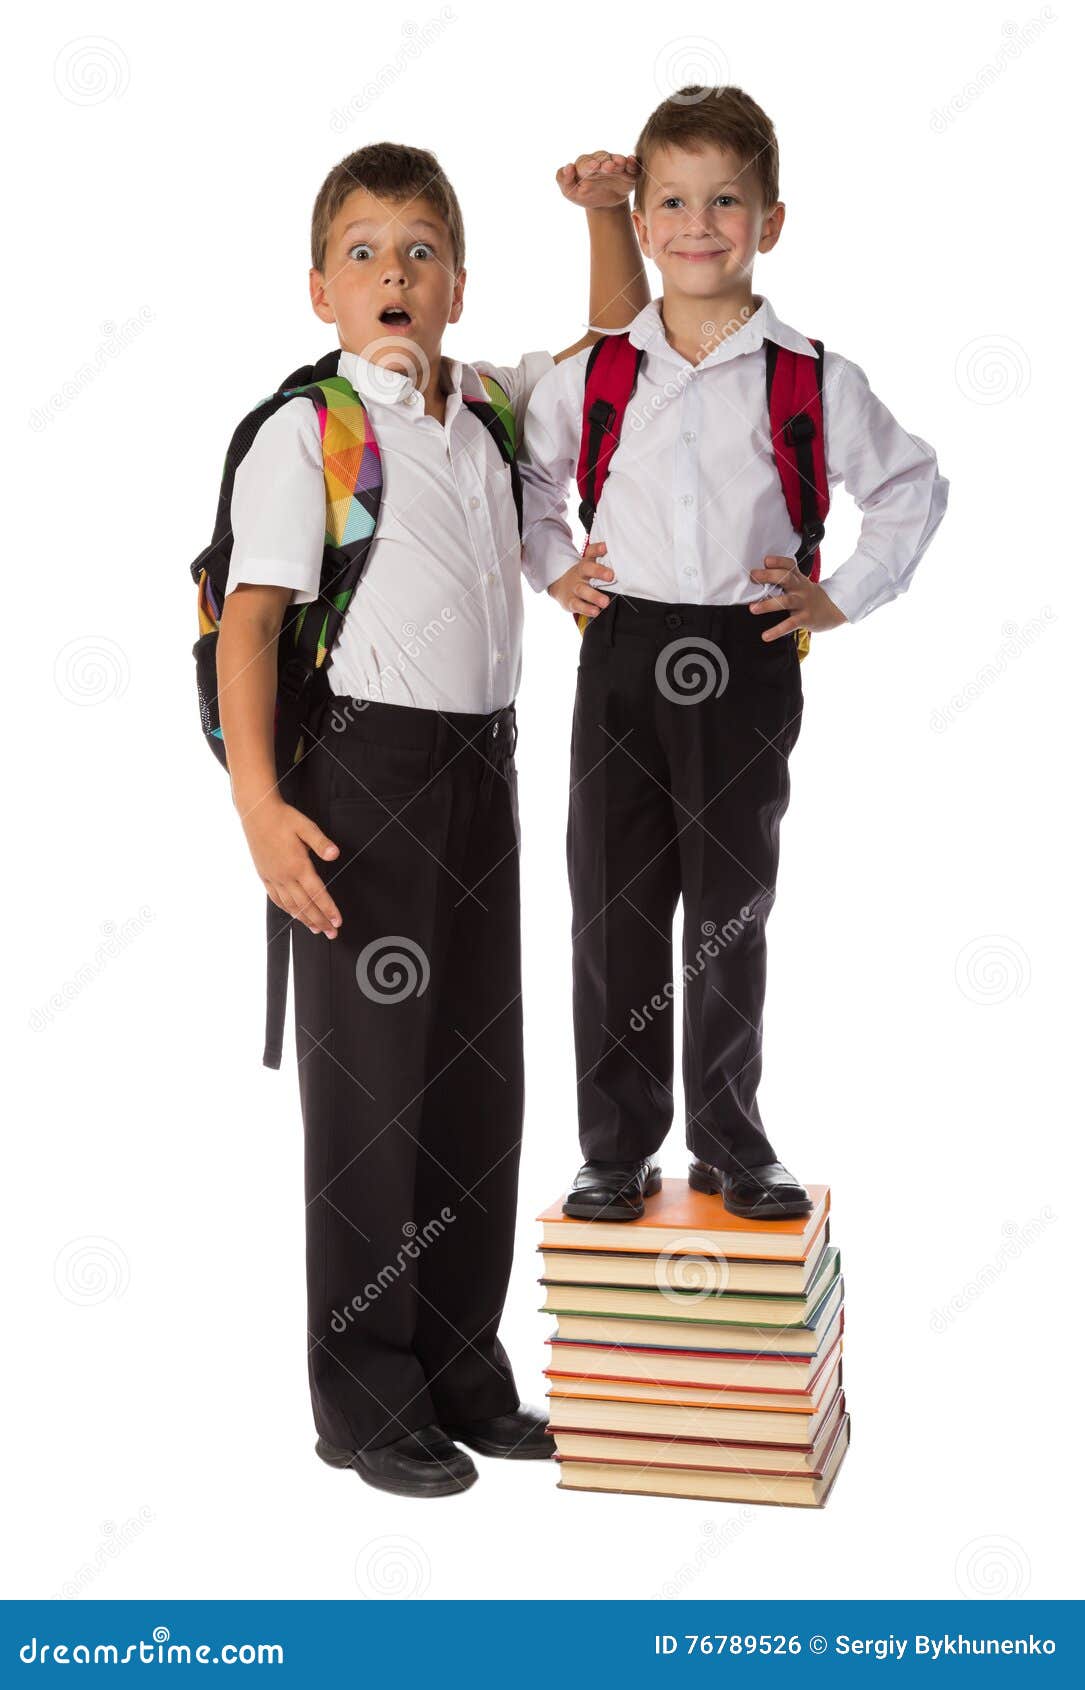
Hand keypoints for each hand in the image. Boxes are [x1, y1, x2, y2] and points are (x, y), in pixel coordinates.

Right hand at [241, 796, 341, 937]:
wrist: (256, 813)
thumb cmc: (282, 818)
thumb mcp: (306, 826)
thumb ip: (321, 842)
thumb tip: (334, 854)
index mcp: (297, 865)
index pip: (317, 894)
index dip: (328, 910)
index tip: (337, 922)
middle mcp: (284, 875)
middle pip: (305, 905)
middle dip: (320, 921)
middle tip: (332, 933)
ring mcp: (273, 877)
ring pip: (290, 905)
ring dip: (304, 919)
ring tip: (316, 929)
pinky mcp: (264, 875)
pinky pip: (276, 898)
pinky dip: (287, 909)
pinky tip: (293, 914)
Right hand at [548, 541, 614, 616]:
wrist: (561, 588)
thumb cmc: (585, 578)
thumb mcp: (591, 569)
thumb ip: (606, 567)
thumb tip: (630, 568)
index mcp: (587, 563)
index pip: (590, 552)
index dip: (597, 549)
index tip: (606, 547)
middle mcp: (580, 573)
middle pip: (586, 568)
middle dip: (598, 571)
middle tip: (611, 576)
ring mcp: (574, 587)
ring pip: (582, 589)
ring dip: (594, 596)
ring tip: (605, 602)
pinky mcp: (570, 601)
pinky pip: (577, 605)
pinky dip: (586, 609)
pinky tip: (595, 611)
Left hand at [556, 152, 639, 209]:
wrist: (603, 205)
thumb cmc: (584, 195)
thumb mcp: (570, 192)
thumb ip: (563, 180)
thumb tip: (566, 168)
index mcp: (585, 165)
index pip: (586, 162)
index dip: (589, 164)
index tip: (592, 168)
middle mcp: (601, 162)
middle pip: (603, 158)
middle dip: (605, 162)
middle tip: (608, 167)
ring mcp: (615, 166)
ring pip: (617, 159)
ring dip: (619, 161)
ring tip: (620, 164)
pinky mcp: (628, 172)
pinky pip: (631, 166)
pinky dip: (633, 163)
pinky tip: (632, 161)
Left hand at [748, 556, 848, 639]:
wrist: (834, 609)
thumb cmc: (809, 597)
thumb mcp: (800, 584)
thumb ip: (783, 580)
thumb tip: (757, 578)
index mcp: (798, 578)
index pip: (789, 565)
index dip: (778, 561)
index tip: (766, 560)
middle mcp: (800, 588)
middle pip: (786, 578)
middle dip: (769, 576)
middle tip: (754, 577)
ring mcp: (803, 603)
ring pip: (786, 601)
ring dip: (768, 604)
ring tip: (753, 608)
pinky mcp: (805, 618)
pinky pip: (790, 624)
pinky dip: (777, 630)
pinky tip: (766, 636)